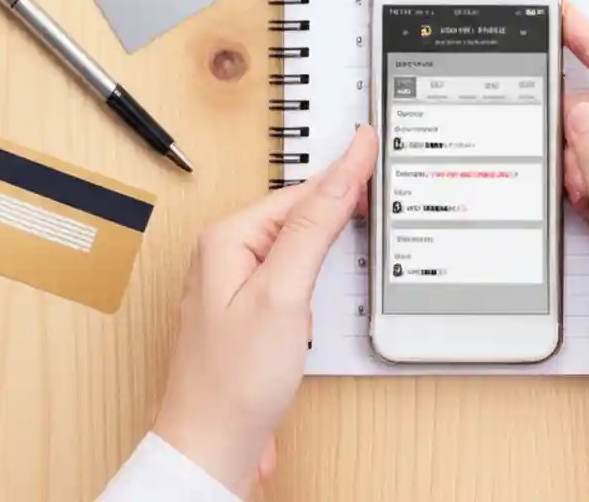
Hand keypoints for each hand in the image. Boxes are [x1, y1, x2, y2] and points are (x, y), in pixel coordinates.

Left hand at [152, 127, 376, 495]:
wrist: (213, 446)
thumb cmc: (232, 379)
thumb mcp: (282, 293)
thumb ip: (313, 229)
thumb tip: (341, 175)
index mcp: (227, 240)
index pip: (299, 193)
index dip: (343, 174)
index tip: (371, 143)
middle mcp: (227, 258)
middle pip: (296, 212)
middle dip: (338, 194)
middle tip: (375, 163)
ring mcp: (239, 288)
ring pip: (296, 242)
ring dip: (330, 227)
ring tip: (360, 197)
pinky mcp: (253, 316)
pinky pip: (293, 273)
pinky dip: (320, 264)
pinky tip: (334, 262)